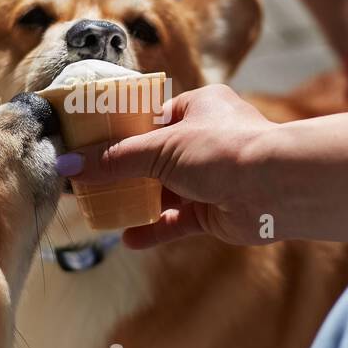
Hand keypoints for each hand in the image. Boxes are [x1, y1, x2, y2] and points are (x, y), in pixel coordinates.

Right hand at [57, 84, 277, 247]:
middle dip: (124, 174)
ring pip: (166, 192)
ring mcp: (212, 177)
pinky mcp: (217, 211)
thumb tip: (69, 166)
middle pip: (155, 158)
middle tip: (89, 186)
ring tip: (103, 213)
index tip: (90, 150)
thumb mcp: (161, 148)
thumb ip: (115, 160)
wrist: (278, 188)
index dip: (120, 135)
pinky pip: (180, 220)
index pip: (151, 119)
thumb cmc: (224, 150)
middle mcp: (206, 140)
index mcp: (198, 108)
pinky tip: (129, 239)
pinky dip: (156, 229)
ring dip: (138, 203)